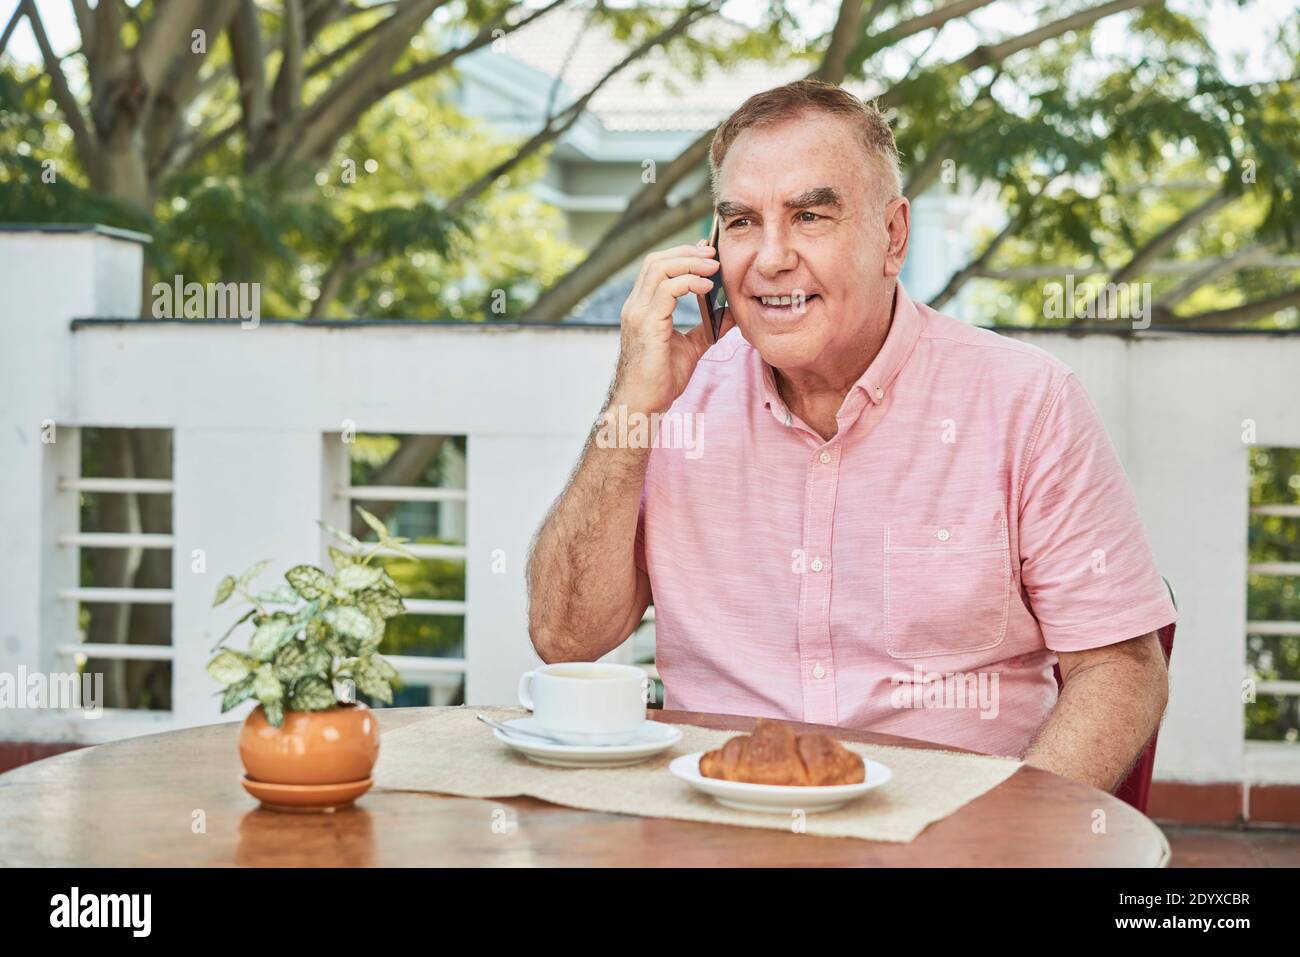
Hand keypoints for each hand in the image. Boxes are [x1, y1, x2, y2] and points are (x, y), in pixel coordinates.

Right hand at [611, 239, 736, 414]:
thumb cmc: (660, 380)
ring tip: (714, 267)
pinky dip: (689, 282)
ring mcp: (638, 313)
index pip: (657, 267)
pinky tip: (707, 287)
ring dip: (690, 262)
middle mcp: (636, 306)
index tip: (708, 252)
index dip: (682, 254)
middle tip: (714, 254)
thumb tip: (731, 312)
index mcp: (642, 308)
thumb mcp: (691, 347)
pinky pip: (667, 290)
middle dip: (687, 252)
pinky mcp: (646, 324)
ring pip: (660, 268)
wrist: (643, 404)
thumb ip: (707, 328)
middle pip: (656, 261)